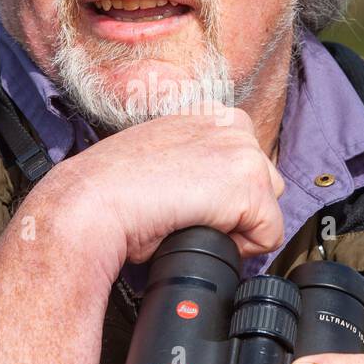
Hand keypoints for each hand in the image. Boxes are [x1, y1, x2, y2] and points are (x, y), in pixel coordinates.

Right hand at [43, 109, 284, 277]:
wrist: (94, 200)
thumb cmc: (114, 189)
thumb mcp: (164, 160)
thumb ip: (196, 165)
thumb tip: (212, 199)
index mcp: (211, 115)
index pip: (245, 164)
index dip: (223, 198)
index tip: (190, 204)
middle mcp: (232, 124)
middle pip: (265, 185)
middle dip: (237, 212)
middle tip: (191, 218)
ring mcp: (243, 150)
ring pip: (269, 210)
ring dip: (239, 227)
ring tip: (194, 224)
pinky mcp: (249, 183)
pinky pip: (269, 235)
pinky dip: (241, 249)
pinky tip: (201, 234)